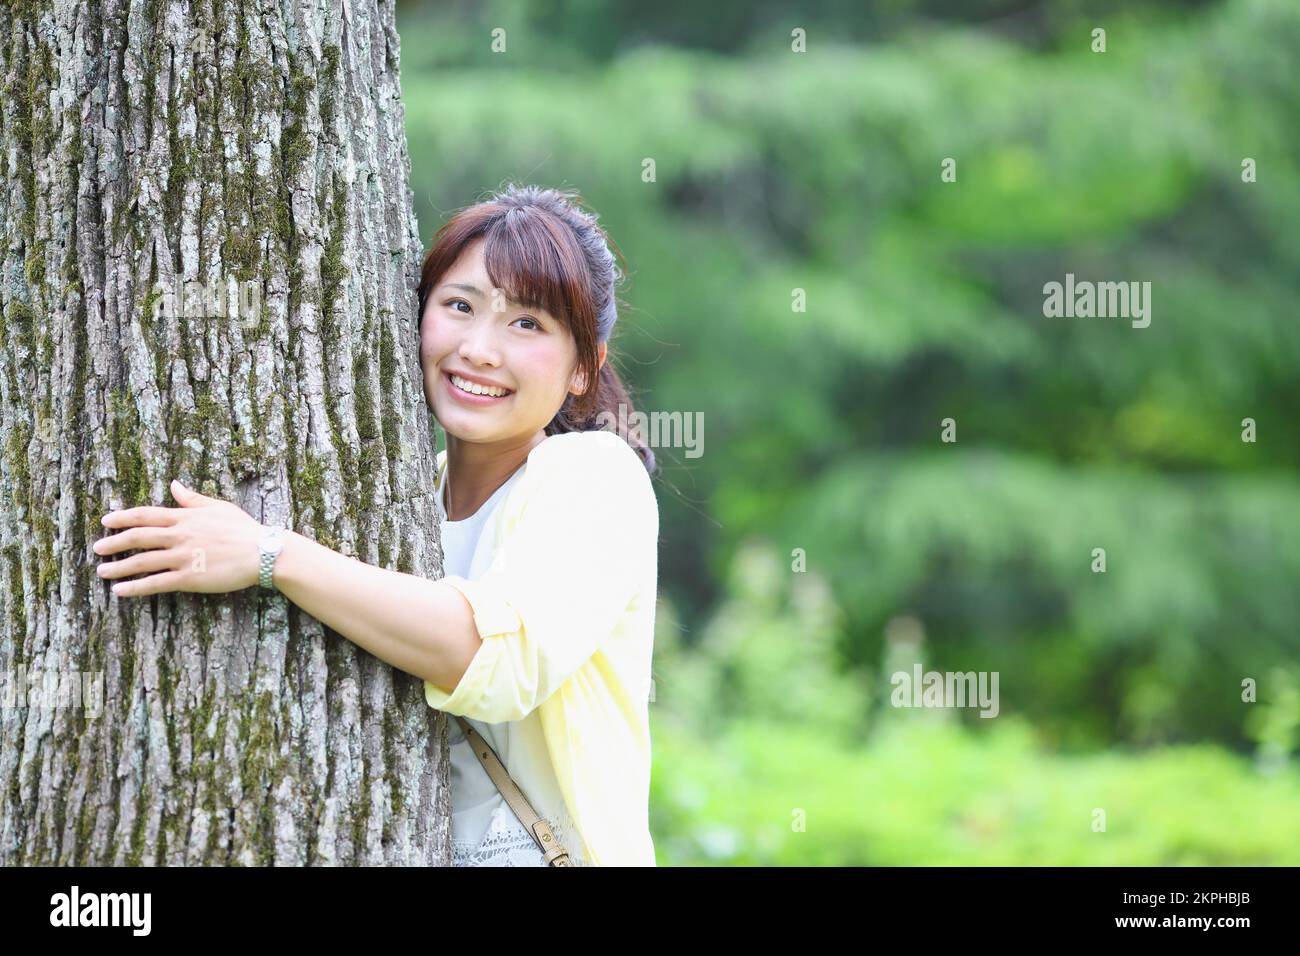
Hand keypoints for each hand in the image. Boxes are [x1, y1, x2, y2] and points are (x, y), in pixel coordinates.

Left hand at [94, 479, 264, 596]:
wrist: (263, 553)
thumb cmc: (244, 529)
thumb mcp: (219, 507)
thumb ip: (192, 498)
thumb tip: (174, 485)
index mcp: (185, 518)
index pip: (146, 515)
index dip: (123, 517)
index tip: (106, 521)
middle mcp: (179, 536)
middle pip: (138, 537)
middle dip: (114, 542)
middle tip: (97, 548)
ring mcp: (182, 558)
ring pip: (142, 562)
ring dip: (118, 567)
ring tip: (102, 572)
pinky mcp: (188, 578)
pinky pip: (155, 583)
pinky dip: (135, 587)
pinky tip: (120, 591)